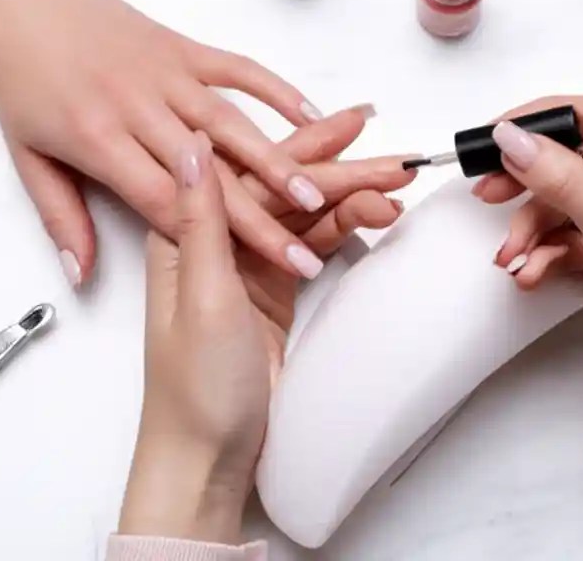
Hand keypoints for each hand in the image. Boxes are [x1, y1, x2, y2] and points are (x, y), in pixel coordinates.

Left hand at [0, 0, 338, 286]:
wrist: (17, 7)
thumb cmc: (25, 85)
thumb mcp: (29, 161)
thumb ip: (62, 220)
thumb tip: (82, 275)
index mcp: (98, 142)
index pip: (167, 204)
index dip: (216, 243)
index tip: (252, 270)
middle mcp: (137, 108)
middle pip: (210, 176)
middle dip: (261, 218)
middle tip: (301, 252)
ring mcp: (164, 74)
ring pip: (230, 123)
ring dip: (276, 158)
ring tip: (317, 189)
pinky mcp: (181, 46)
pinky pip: (237, 68)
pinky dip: (275, 89)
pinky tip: (310, 114)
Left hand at [119, 130, 407, 543]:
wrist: (205, 457)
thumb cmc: (194, 389)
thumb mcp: (202, 298)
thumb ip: (203, 220)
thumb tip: (193, 143)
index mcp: (183, 234)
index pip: (251, 172)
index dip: (304, 146)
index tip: (349, 125)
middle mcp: (214, 242)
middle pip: (284, 190)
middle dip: (341, 170)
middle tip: (395, 158)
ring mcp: (245, 267)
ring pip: (304, 215)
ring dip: (350, 200)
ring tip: (399, 189)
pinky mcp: (270, 291)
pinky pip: (311, 246)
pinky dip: (344, 231)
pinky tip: (375, 218)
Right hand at [474, 95, 582, 402]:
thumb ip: (562, 181)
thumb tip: (511, 137)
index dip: (544, 120)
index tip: (496, 134)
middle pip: (574, 160)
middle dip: (529, 182)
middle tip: (487, 193)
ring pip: (565, 203)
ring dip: (533, 229)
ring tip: (512, 257)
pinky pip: (570, 237)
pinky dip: (547, 253)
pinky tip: (531, 273)